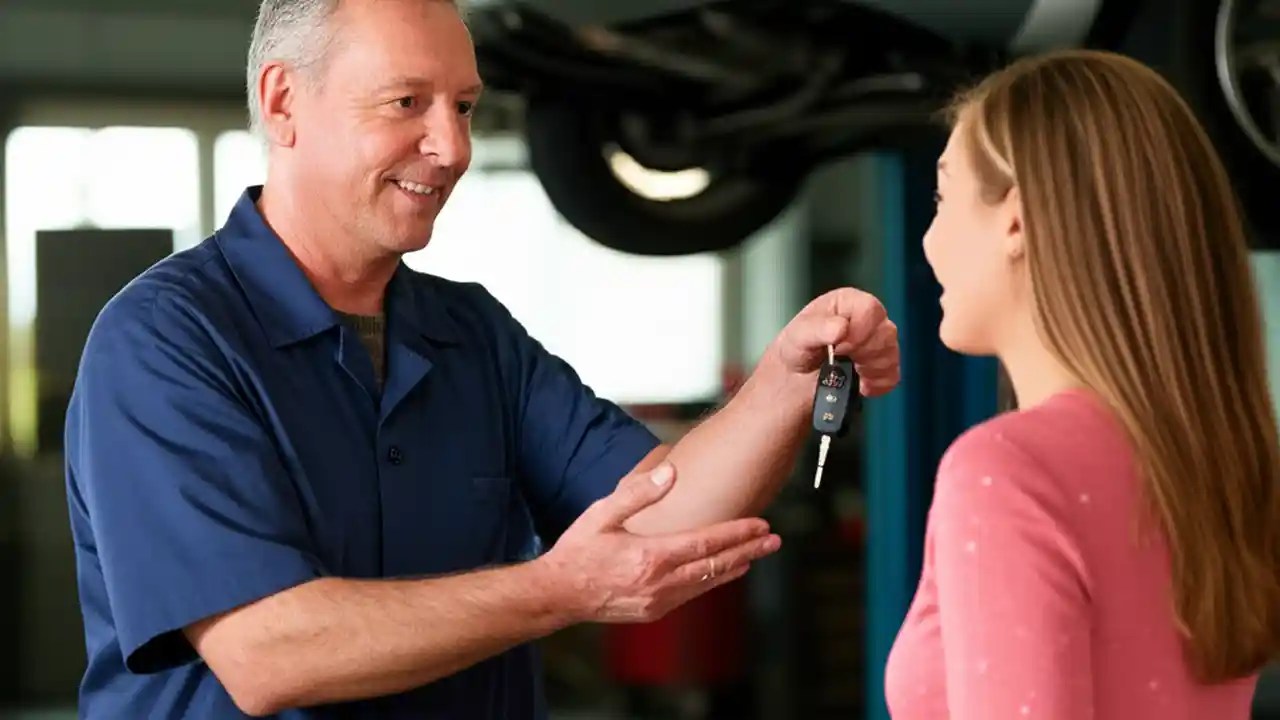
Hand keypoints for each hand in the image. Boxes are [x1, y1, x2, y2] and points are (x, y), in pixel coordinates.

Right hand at [537, 462, 780, 623]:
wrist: (558, 594)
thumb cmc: (578, 550)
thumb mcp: (601, 514)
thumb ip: (637, 493)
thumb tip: (670, 472)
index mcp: (650, 557)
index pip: (706, 544)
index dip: (737, 533)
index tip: (761, 524)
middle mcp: (660, 583)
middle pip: (716, 566)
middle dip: (748, 551)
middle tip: (774, 540)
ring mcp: (658, 601)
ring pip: (707, 583)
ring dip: (734, 567)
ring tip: (755, 555)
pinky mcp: (653, 612)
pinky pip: (691, 595)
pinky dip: (711, 581)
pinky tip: (721, 572)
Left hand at [773, 287, 899, 395]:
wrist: (796, 378)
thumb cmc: (797, 350)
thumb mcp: (797, 336)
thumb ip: (816, 329)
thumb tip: (840, 327)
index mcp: (848, 302)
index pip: (870, 309)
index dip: (858, 332)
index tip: (840, 347)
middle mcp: (867, 318)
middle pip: (885, 333)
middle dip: (861, 353)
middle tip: (839, 358)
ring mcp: (879, 342)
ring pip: (890, 355)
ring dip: (867, 369)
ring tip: (845, 369)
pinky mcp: (884, 365)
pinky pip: (892, 376)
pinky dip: (874, 384)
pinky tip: (857, 382)